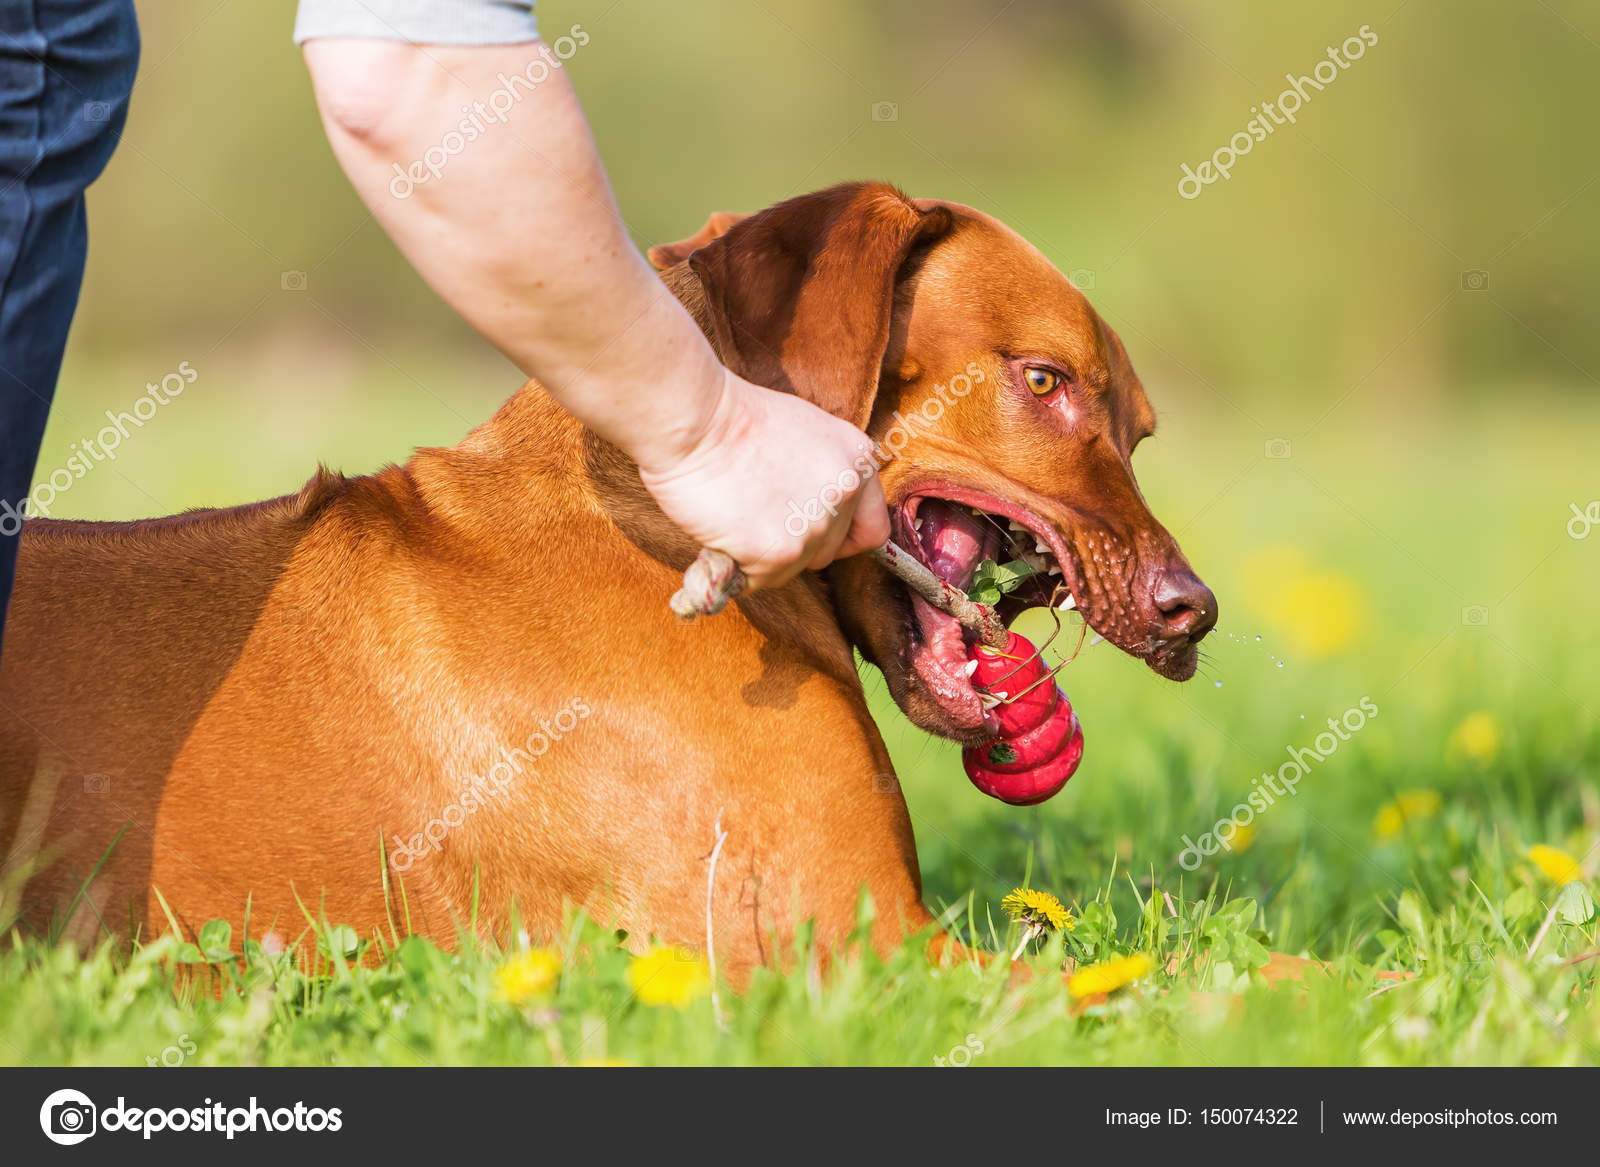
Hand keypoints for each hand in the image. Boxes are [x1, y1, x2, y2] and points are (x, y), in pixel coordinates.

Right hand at [637, 369, 889, 591]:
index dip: (842, 538)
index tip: (814, 534)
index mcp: (856, 461)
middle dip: (794, 543)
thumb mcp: (805, 432)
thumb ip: (824, 473)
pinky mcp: (777, 552)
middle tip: (756, 513)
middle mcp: (844, 494)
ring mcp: (813, 526)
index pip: (872, 529)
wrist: (693, 418)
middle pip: (827, 553)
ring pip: (792, 570)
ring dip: (763, 556)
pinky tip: (722, 531)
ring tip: (735, 516)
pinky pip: (758, 580)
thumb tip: (817, 510)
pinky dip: (737, 566)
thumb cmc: (734, 418)